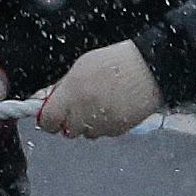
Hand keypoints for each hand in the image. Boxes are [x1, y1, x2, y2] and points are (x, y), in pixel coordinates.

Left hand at [37, 41, 163, 138]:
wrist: (148, 70)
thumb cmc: (115, 63)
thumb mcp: (81, 67)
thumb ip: (62, 88)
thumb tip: (47, 100)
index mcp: (71, 96)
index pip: (47, 121)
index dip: (47, 118)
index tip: (50, 112)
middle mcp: (83, 114)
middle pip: (66, 130)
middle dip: (69, 119)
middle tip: (80, 102)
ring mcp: (101, 125)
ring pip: (86, 132)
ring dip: (88, 122)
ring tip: (101, 101)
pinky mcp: (116, 131)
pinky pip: (103, 131)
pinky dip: (105, 123)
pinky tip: (112, 106)